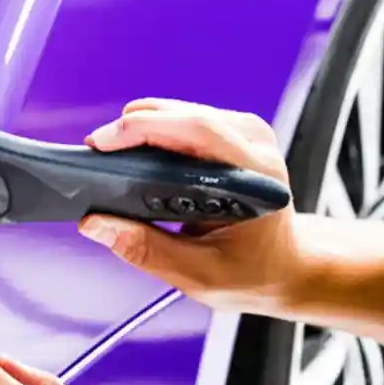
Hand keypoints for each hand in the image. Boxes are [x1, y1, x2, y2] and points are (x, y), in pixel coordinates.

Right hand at [78, 98, 302, 314]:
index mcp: (255, 179)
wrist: (287, 268)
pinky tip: (141, 150)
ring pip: (185, 109)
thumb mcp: (197, 275)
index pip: (198, 132)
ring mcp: (249, 134)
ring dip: (145, 124)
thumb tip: (96, 224)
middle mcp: (257, 146)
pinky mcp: (237, 133)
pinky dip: (159, 128)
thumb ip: (145, 250)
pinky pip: (190, 116)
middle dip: (134, 125)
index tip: (103, 143)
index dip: (144, 130)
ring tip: (114, 150)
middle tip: (98, 148)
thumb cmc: (253, 274)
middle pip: (186, 113)